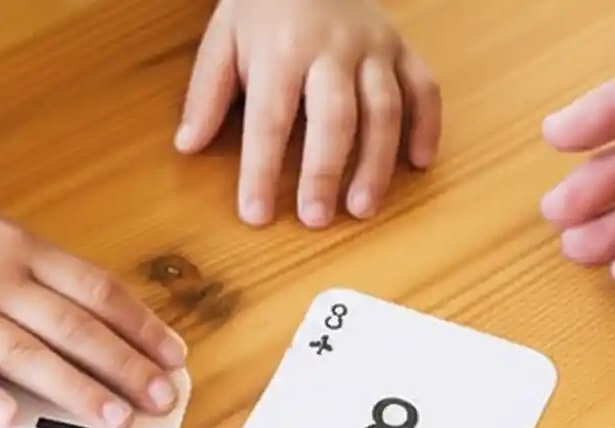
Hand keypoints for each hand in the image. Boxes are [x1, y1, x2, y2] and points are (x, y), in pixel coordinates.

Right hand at [0, 195, 186, 427]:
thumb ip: (40, 272)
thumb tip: (103, 313)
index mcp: (20, 248)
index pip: (95, 289)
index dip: (140, 325)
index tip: (174, 356)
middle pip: (72, 325)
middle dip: (124, 365)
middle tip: (162, 399)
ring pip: (25, 351)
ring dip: (75, 388)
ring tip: (115, 420)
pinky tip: (12, 420)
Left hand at [177, 0, 440, 228]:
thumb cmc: (262, 5)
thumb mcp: (222, 38)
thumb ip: (207, 93)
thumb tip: (187, 146)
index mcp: (281, 48)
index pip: (269, 120)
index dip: (262, 171)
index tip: (256, 214)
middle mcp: (333, 48)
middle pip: (333, 118)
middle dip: (324, 173)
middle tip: (315, 220)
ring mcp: (374, 47)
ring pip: (384, 110)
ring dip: (376, 163)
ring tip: (362, 207)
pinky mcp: (402, 48)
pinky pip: (424, 88)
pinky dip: (427, 126)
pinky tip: (419, 163)